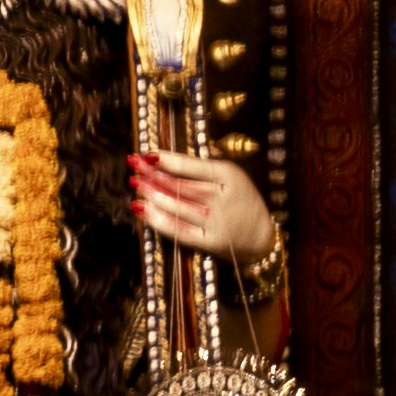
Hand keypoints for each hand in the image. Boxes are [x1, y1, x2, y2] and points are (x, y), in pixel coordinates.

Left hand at [129, 150, 282, 270]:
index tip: (147, 153)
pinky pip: (177, 230)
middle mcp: (222, 198)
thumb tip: (167, 158)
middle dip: (153, 174)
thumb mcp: (233, 176)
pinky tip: (141, 209)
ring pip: (176, 206)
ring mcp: (215, 222)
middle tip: (133, 164)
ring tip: (135, 183)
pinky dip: (157, 219)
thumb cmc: (241, 201)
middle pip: (180, 184)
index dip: (166, 159)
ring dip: (151, 194)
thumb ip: (205, 167)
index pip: (191, 166)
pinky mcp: (209, 242)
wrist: (261, 238)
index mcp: (229, 176)